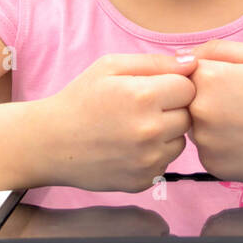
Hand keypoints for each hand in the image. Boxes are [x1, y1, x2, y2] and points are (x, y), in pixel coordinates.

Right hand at [36, 52, 198, 192]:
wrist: (50, 143)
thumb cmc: (80, 99)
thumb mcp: (111, 66)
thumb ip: (155, 62)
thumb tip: (192, 63)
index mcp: (145, 97)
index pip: (189, 88)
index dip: (173, 86)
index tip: (152, 89)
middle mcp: (151, 131)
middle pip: (188, 116)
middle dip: (171, 110)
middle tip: (141, 109)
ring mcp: (148, 160)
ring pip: (180, 141)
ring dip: (166, 134)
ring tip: (134, 128)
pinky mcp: (144, 180)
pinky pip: (165, 163)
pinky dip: (153, 155)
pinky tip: (129, 148)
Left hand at [183, 39, 242, 184]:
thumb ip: (216, 49)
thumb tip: (181, 56)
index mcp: (207, 77)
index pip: (185, 73)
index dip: (209, 78)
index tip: (232, 86)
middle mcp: (199, 110)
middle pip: (186, 101)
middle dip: (207, 101)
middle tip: (240, 107)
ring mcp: (204, 141)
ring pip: (195, 127)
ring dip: (212, 125)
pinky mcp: (211, 164)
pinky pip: (206, 150)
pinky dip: (221, 147)